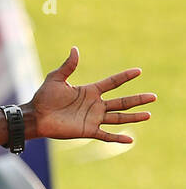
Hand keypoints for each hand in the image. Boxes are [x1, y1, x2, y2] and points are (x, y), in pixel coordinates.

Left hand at [28, 47, 154, 143]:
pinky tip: (130, 139)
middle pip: (121, 101)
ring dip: (133, 116)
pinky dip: (117, 138)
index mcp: (90, 91)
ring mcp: (92, 118)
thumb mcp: (56, 78)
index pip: (112, 83)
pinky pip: (105, 135)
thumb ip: (68, 65)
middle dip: (137, 99)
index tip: (138, 71)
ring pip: (118, 117)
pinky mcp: (87, 131)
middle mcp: (95, 105)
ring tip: (149, 114)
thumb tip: (75, 49)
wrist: (35, 116)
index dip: (125, 77)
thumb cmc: (43, 97)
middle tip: (154, 97)